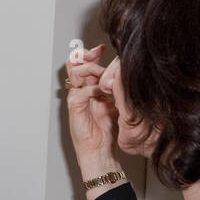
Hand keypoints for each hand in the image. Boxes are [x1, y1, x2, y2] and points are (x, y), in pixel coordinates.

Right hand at [65, 44, 120, 169]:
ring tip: (101, 74)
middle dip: (86, 55)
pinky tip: (102, 92)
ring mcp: (76, 99)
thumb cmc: (108, 130)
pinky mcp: (74, 109)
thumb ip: (116, 87)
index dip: (91, 53)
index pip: (83, 62)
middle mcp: (80, 90)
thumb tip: (126, 72)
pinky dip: (91, 88)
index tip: (103, 48)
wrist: (101, 151)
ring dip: (89, 69)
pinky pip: (79, 92)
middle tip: (98, 53)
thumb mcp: (117, 102)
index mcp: (89, 87)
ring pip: (74, 73)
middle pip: (74, 63)